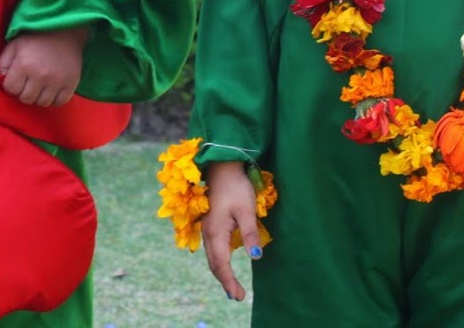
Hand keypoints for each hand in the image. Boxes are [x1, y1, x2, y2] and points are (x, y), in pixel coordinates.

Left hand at [0, 27, 89, 106]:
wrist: (63, 29)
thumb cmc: (35, 38)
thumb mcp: (13, 46)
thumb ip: (2, 64)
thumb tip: (2, 81)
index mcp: (24, 64)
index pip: (11, 89)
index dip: (11, 85)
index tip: (16, 79)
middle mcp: (41, 75)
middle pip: (26, 99)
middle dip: (24, 92)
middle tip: (28, 83)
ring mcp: (57, 81)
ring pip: (42, 103)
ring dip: (38, 97)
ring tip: (39, 86)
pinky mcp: (71, 82)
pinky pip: (60, 102)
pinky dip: (54, 99)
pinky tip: (51, 89)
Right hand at [199, 161, 260, 301]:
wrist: (222, 167)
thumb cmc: (236, 187)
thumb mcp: (246, 210)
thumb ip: (250, 234)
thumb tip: (256, 257)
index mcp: (215, 231)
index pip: (221, 263)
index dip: (229, 280)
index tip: (238, 296)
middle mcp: (207, 232)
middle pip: (213, 263)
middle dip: (224, 280)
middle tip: (237, 296)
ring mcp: (207, 227)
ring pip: (211, 256)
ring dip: (221, 272)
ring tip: (231, 285)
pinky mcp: (210, 223)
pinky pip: (212, 249)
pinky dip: (218, 261)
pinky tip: (224, 264)